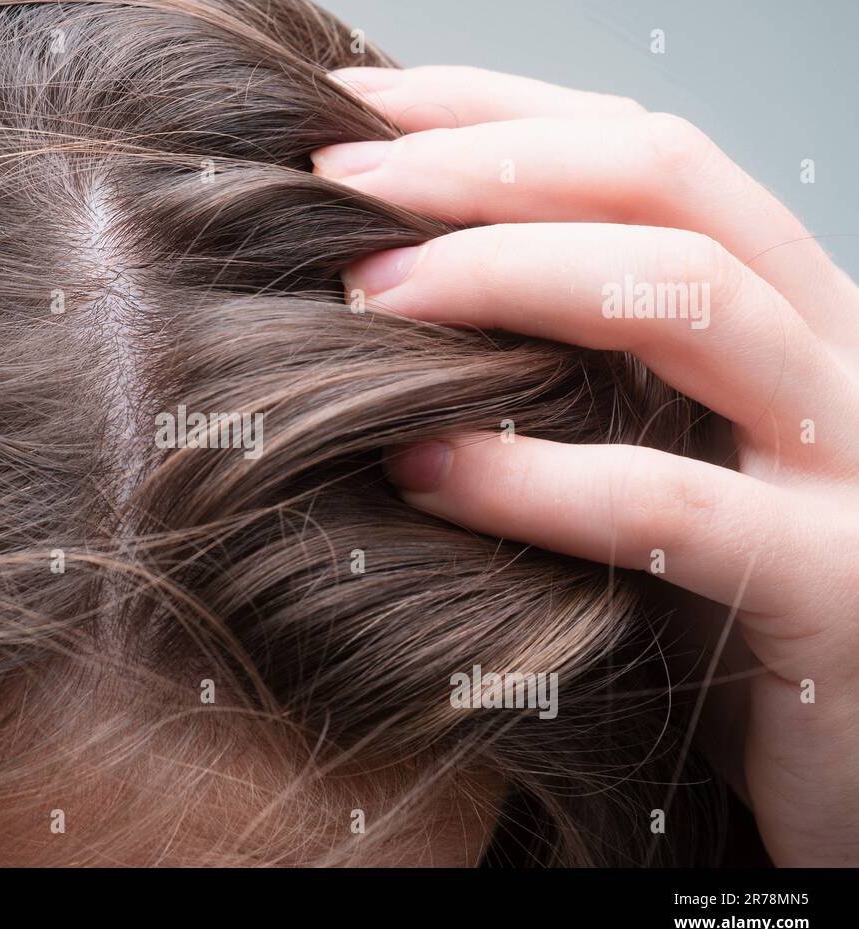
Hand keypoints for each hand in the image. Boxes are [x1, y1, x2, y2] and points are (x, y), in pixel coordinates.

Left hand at [314, 66, 858, 865]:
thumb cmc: (727, 606)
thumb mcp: (661, 452)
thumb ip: (578, 372)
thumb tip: (398, 289)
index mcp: (782, 307)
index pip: (640, 149)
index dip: (492, 108)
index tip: (353, 110)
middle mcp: (831, 352)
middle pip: (665, 182)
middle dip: (485, 163)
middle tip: (336, 184)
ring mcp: (849, 463)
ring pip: (690, 298)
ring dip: (505, 274)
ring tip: (367, 295)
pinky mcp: (833, 589)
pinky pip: (673, 502)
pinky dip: (535, 478)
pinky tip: (424, 467)